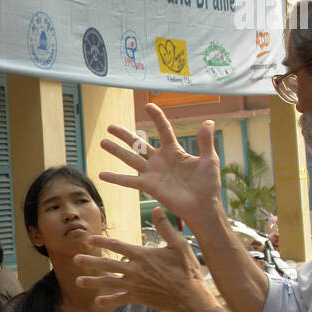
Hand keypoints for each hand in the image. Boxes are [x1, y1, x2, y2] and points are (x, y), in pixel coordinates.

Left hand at [74, 207, 215, 311]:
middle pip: (107, 264)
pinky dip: (108, 300)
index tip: (89, 239)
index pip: (117, 245)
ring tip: (78, 281)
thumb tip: (157, 209)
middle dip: (90, 261)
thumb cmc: (187, 270)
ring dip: (93, 281)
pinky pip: (120, 299)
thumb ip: (166, 227)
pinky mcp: (138, 298)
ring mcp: (135, 285)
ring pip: (109, 283)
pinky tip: (98, 301)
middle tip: (75, 259)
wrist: (191, 297)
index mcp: (142, 255)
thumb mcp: (179, 245)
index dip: (102, 241)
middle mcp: (135, 270)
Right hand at [98, 103, 221, 227]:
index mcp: (174, 151)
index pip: (163, 130)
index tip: (148, 106)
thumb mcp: (209, 160)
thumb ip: (206, 142)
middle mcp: (160, 160)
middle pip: (138, 143)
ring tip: (102, 142)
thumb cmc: (208, 184)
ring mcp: (153, 173)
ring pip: (130, 158)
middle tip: (110, 126)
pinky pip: (129, 181)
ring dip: (116, 150)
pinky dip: (115, 178)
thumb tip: (208, 122)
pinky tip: (102, 174)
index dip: (156, 117)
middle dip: (124, 135)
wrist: (204, 206)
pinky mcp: (149, 187)